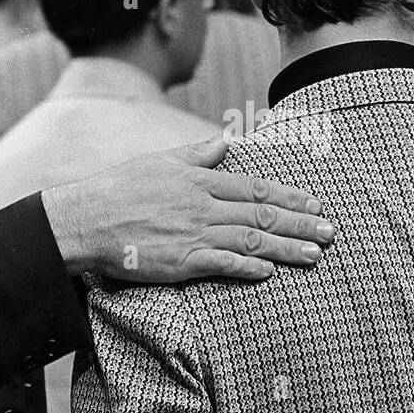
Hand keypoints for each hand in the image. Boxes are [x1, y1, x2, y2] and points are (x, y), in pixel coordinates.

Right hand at [41, 134, 333, 282]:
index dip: (288, 197)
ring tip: (314, 255)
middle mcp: (201, 205)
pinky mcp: (180, 262)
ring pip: (249, 241)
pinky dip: (248, 267)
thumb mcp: (159, 161)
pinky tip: (270, 272)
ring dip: (286, 248)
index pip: (253, 188)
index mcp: (197, 180)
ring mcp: (192, 234)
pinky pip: (222, 264)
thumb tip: (226, 141)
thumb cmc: (118, 188)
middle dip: (299, 223)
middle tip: (329, 232)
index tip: (313, 203)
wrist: (84, 219)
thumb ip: (197, 154)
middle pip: (260, 215)